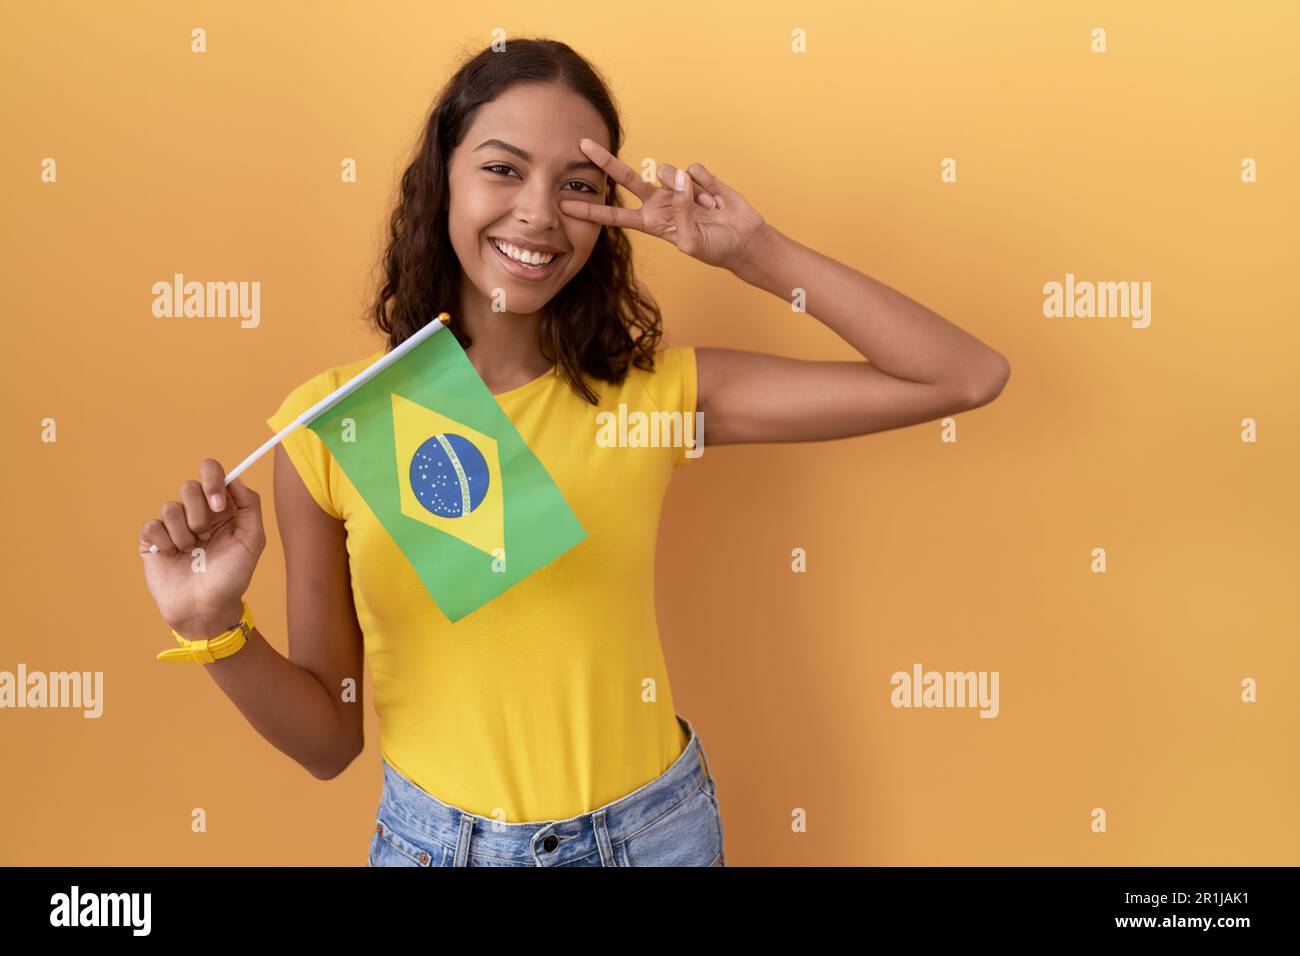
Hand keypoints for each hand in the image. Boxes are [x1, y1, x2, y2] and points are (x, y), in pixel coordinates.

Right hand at [138, 459, 265, 636]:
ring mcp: (173, 524)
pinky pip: (152, 525)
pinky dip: (165, 543)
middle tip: (206, 536)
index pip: (212, 472)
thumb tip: (235, 478)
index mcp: (221, 507)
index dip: (213, 480)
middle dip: (199, 514)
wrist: (206, 608)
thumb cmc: (232, 576)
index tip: (218, 505)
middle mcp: (197, 511)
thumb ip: (250, 505)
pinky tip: (173, 556)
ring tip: (192, 552)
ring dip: (184, 534)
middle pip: (189, 486)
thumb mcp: (253, 540)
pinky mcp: (152, 539)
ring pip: (170, 507)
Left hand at [558, 137, 768, 271]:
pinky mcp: (697, 177)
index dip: (591, 209)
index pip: (615, 215)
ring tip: (706, 209)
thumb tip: (677, 178)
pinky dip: (707, 186)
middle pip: (626, 178)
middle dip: (605, 162)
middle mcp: (659, 201)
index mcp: (651, 222)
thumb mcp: (691, 242)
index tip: (566, 204)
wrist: (743, 239)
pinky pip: (694, 171)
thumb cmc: (714, 248)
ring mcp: (677, 187)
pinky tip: (716, 200)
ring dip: (686, 191)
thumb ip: (680, 212)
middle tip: (583, 144)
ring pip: (667, 171)